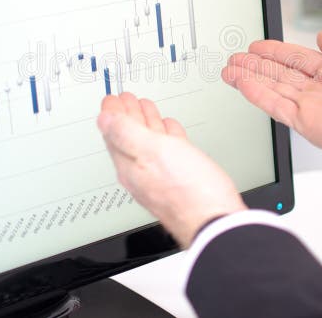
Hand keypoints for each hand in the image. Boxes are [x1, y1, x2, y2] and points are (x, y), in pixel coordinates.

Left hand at [97, 93, 246, 248]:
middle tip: (125, 99)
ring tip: (144, 107)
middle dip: (127, 115)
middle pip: (129, 137)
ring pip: (149, 143)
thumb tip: (104, 120)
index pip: (114, 134)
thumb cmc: (188, 191)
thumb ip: (126, 134)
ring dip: (146, 122)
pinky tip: (169, 130)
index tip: (110, 98)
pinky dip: (165, 136)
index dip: (112, 113)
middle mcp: (142, 174)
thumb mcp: (153, 151)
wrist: (217, 222)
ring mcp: (161, 178)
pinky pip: (168, 151)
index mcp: (130, 166)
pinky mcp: (180, 180)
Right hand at [222, 30, 321, 171]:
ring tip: (229, 70)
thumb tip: (321, 37)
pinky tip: (242, 85)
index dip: (274, 51)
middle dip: (254, 65)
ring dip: (249, 79)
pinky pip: (276, 106)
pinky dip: (257, 95)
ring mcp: (312, 107)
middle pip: (278, 73)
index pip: (295, 59)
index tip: (256, 46)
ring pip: (272, 89)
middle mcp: (320, 89)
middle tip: (234, 58)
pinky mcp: (307, 124)